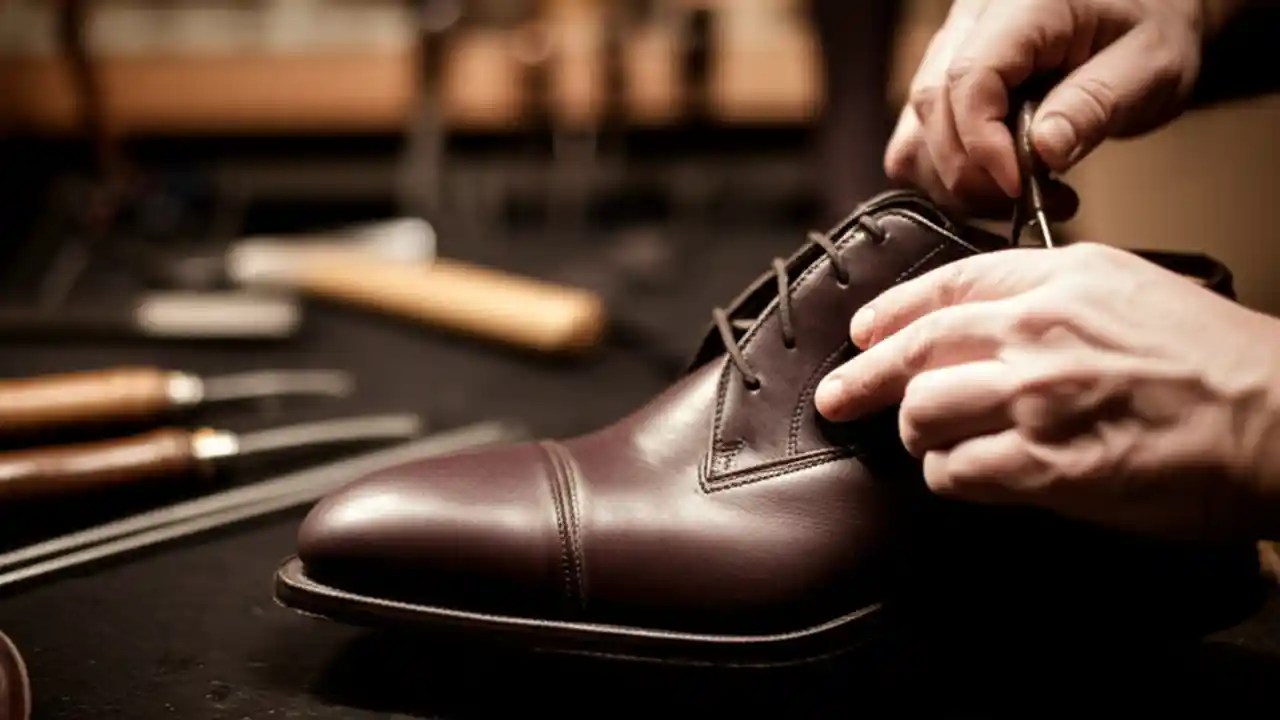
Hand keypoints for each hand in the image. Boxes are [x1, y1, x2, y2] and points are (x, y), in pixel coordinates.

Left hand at [814, 243, 1279, 540]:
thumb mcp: (1129, 290)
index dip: (890, 313)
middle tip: (839, 396)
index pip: (945, 287)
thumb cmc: (1216, 360)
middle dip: (863, 376)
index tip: (864, 332)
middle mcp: (1038, 331)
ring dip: (917, 433)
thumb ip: (1048, 297)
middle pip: (915, 350)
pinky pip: (959, 471)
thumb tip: (978, 324)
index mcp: (1060, 280)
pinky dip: (949, 476)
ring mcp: (1038, 398)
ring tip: (927, 444)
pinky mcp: (1047, 465)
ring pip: (924, 412)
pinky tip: (962, 476)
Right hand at [885, 0, 1225, 217]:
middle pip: (932, 106)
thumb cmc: (1150, 25)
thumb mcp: (1149, 65)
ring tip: (1021, 190)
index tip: (1019, 185)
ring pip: (917, 127)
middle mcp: (971, 19)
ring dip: (959, 176)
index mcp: (1022, 4)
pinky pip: (918, 136)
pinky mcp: (945, 79)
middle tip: (1030, 198)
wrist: (1145, 5)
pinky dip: (950, 170)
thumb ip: (1094, 104)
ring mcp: (950, 48)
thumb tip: (1042, 153)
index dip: (983, 143)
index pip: (969, 78)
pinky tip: (998, 177)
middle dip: (972, 170)